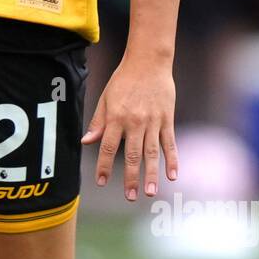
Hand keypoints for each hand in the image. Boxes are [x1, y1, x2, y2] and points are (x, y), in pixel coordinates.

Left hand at [81, 57, 177, 200]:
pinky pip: (170, 143)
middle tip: (131, 196)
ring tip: (150, 192)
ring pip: (152, 152)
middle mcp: (135, 122)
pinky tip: (173, 175)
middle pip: (133, 155)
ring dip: (151, 174)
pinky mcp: (167, 119)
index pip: (109, 147)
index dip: (104, 165)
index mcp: (117, 117)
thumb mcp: (106, 99)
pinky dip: (172, 159)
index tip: (101, 182)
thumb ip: (98, 122)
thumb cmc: (124, 80)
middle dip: (131, 178)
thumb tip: (86, 142)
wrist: (148, 62)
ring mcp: (153, 121)